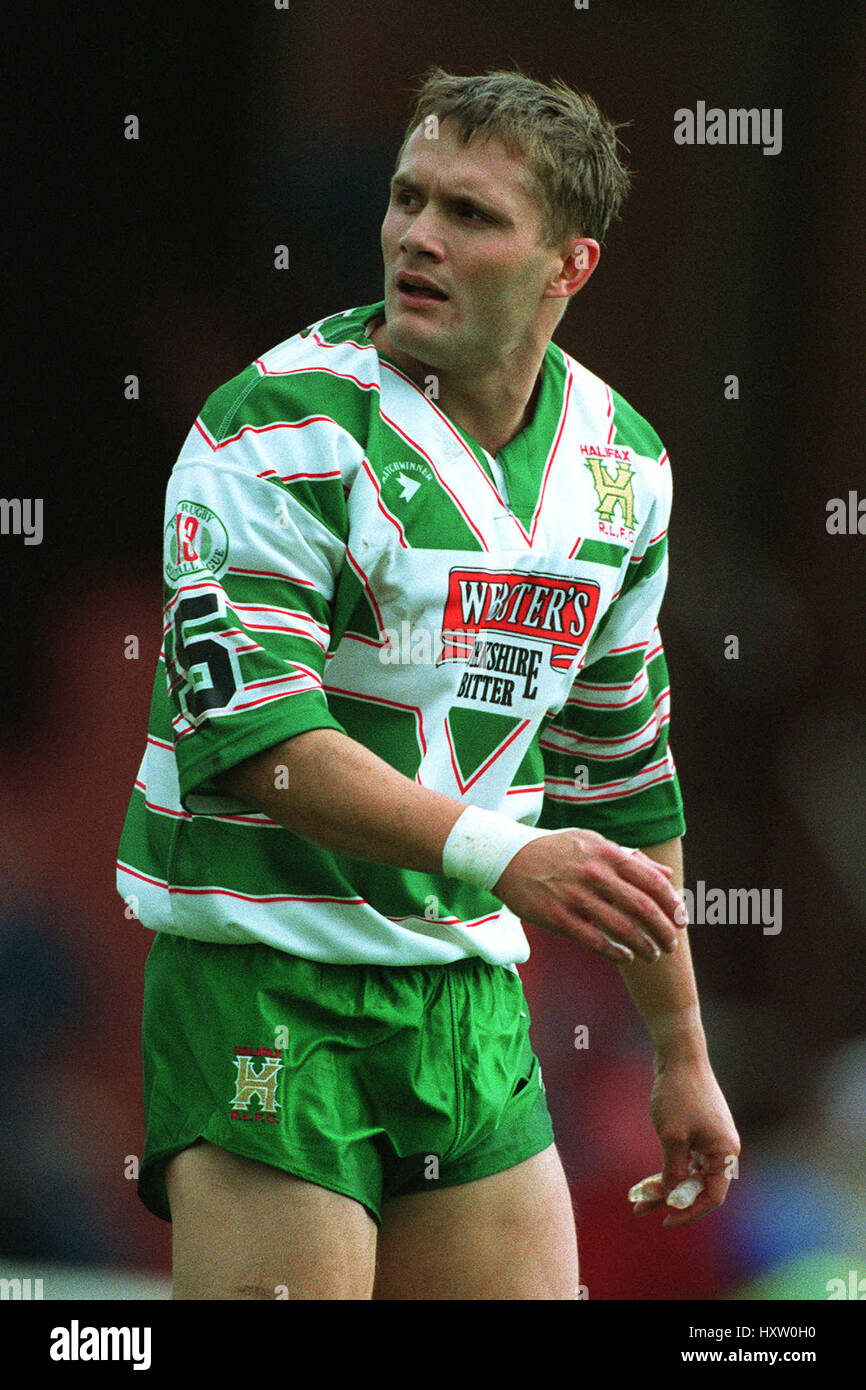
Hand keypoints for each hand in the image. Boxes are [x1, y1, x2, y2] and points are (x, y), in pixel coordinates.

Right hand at [493, 827, 685, 963]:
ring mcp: (575, 897)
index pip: (651, 881)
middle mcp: (594, 874)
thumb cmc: (556, 849)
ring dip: (643, 946)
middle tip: (672, 945)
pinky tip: (625, 957)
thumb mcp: (593, 842)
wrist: (507, 856)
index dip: (672, 903)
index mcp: (606, 853)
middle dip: (663, 931)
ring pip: (622, 929)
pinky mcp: (557, 917)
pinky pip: (594, 941)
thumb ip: (630, 858)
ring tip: (652, 955)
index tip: (681, 920)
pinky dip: (615, 953)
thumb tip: (665, 873)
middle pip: (642, 908)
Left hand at [630, 1055, 740, 1226]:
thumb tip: (672, 1197)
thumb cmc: (679, 1094)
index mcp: (725, 1153)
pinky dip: (667, 1168)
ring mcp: (710, 1139)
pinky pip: (684, 1158)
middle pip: (697, 1186)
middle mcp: (722, 1149)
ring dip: (664, 1186)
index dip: (689, 1212)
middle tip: (641, 1210)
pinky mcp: (698, 1130)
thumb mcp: (673, 1138)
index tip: (666, 1220)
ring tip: (637, 1200)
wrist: (678, 1054)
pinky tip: (647, 1180)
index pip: (712, 1197)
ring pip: (688, 1173)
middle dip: (670, 1200)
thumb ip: (674, 1171)